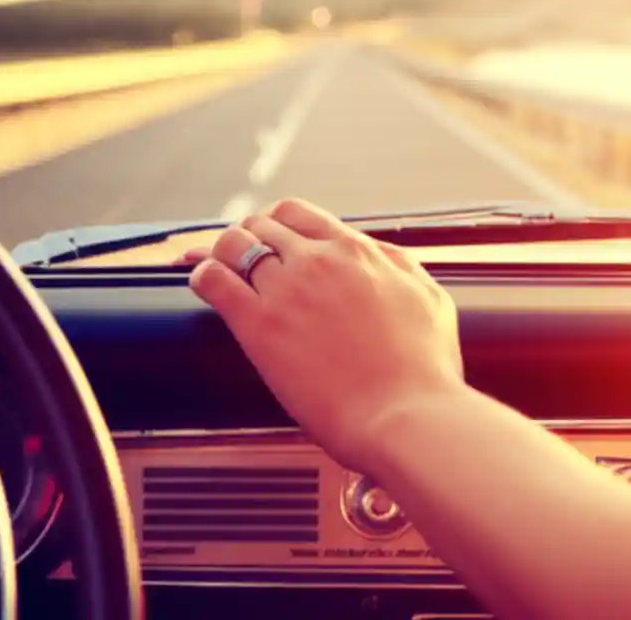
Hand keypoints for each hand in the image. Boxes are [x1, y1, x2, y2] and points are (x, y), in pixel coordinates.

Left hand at [187, 198, 466, 471]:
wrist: (407, 416)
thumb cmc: (426, 371)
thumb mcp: (430, 299)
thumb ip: (400, 268)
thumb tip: (378, 254)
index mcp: (358, 252)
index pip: (300, 215)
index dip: (278, 225)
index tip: (271, 241)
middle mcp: (319, 260)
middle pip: (262, 226)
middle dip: (248, 238)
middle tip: (240, 258)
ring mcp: (287, 289)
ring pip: (233, 244)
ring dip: (220, 251)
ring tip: (215, 267)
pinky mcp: (259, 325)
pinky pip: (213, 280)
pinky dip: (201, 275)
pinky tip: (200, 282)